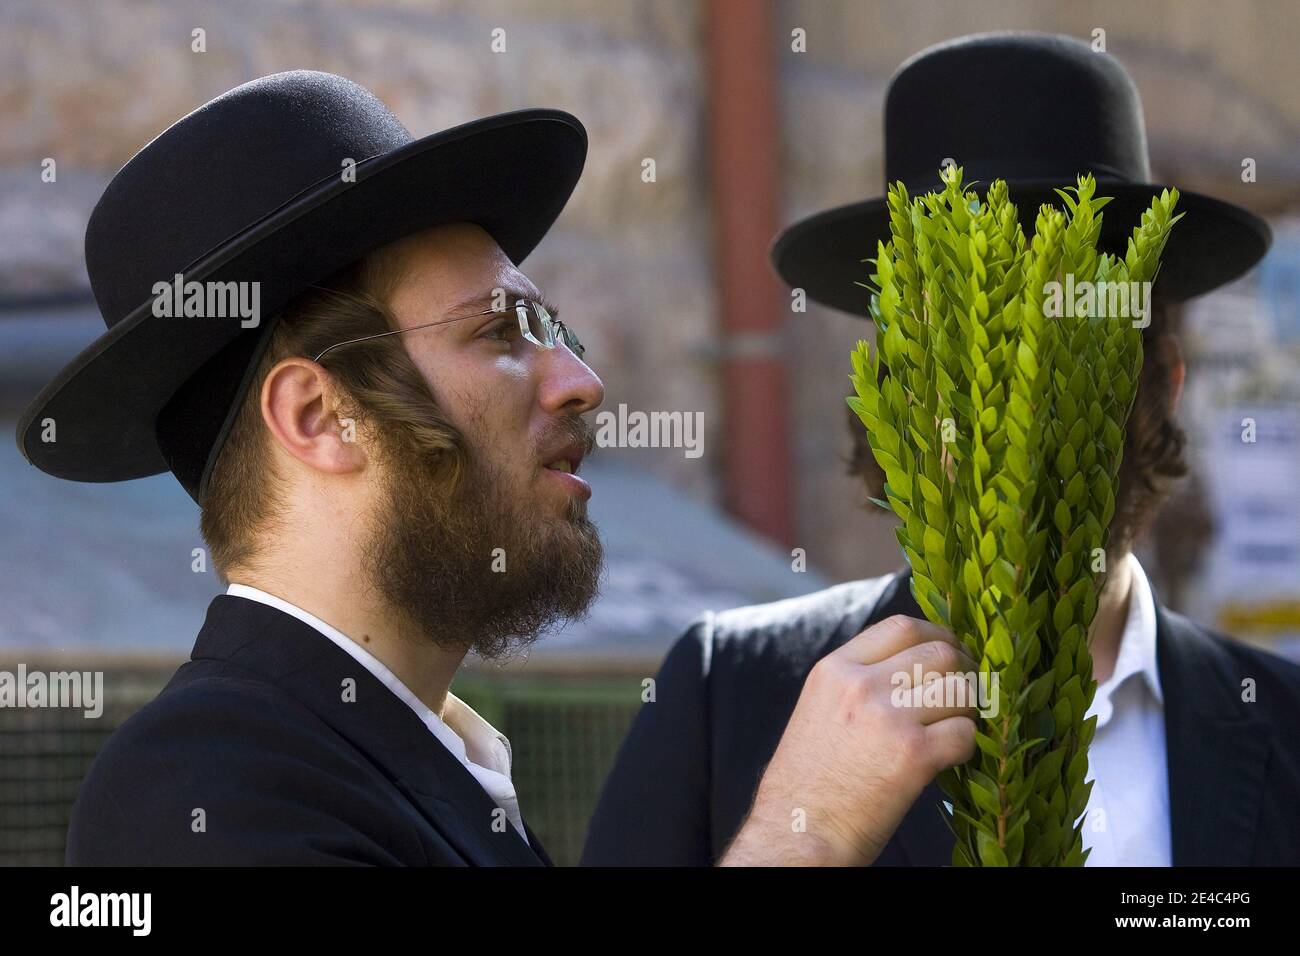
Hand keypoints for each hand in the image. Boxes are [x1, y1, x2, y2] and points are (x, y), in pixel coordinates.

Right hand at [720, 614, 977, 865]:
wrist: (799, 831)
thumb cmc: (808, 780)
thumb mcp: (819, 708)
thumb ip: (857, 680)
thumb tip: (913, 665)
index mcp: (835, 669)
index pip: (902, 625)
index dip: (937, 635)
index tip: (948, 653)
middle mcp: (861, 685)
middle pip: (939, 652)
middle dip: (964, 669)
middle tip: (966, 692)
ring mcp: (888, 718)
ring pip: (960, 688)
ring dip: (968, 708)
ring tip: (958, 725)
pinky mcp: (913, 756)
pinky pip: (965, 733)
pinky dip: (967, 746)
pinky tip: (950, 758)